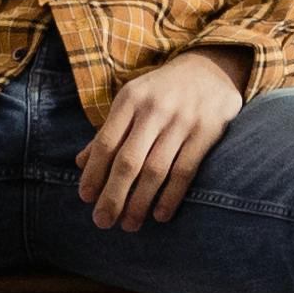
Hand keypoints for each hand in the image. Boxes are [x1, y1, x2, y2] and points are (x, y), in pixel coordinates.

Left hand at [74, 44, 250, 230]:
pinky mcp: (207, 131)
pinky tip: (160, 215)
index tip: (86, 198)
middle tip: (103, 222)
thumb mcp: (133, 100)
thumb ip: (109, 130)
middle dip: (113, 196)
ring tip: (129, 225)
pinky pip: (185, 171)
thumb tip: (81, 163)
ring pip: (155, 170)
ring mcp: (182, 120)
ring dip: (139, 202)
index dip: (94, 173)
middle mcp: (154, 108)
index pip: (106, 142)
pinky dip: (171, 196)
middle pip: (128, 161)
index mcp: (130, 99)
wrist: (212, 67)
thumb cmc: (163, 91)